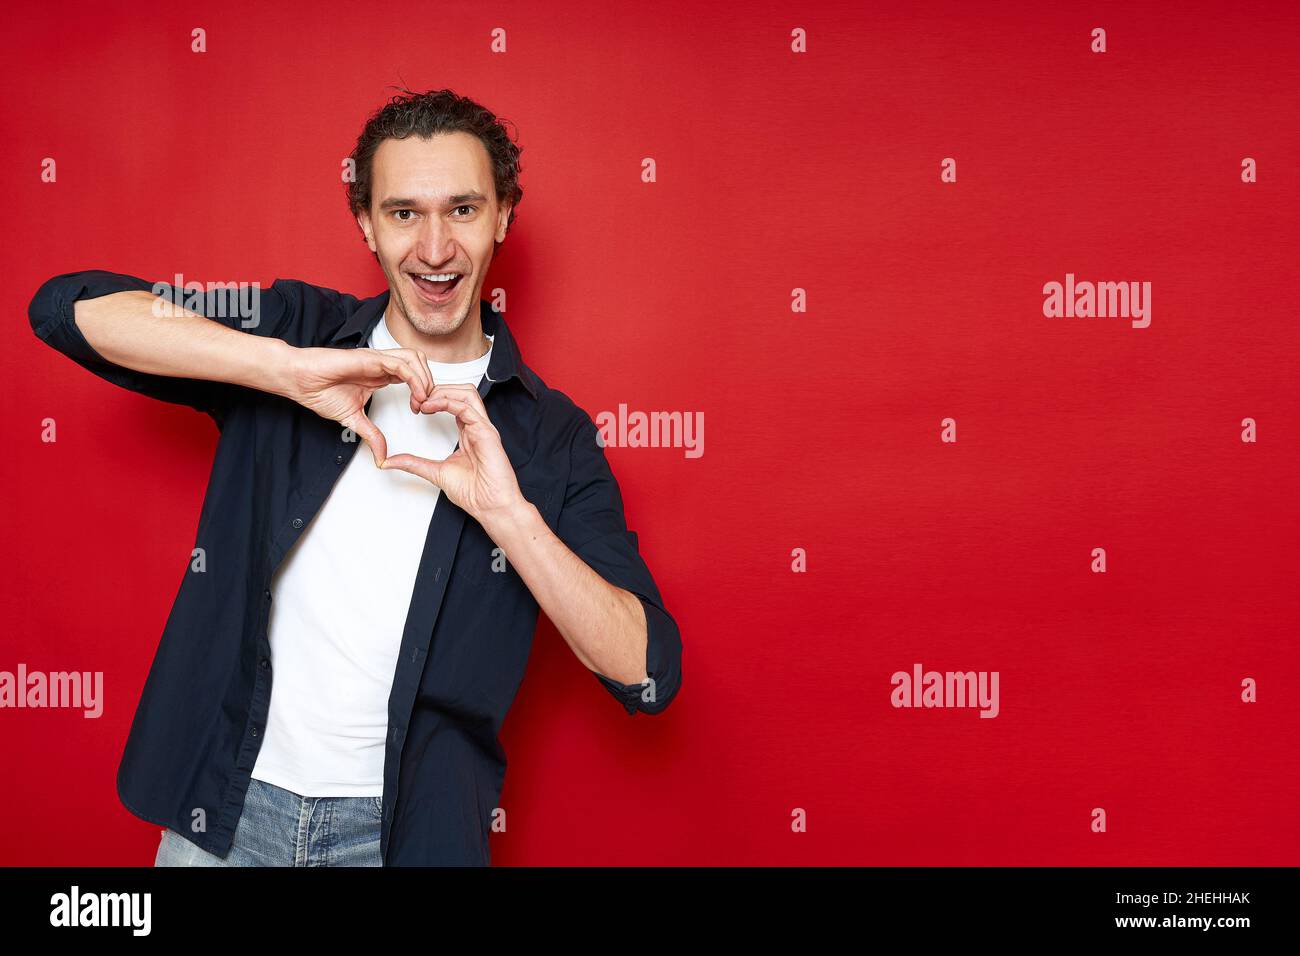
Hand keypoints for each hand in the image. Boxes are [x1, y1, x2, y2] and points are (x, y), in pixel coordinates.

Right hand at [281, 345, 433, 465]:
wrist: (300, 380)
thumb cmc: (320, 391)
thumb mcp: (353, 420)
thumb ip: (372, 436)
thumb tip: (382, 458)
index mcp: (380, 376)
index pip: (413, 376)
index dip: (423, 392)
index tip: (420, 411)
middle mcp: (382, 365)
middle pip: (420, 364)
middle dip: (430, 384)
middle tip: (427, 406)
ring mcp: (377, 360)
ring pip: (415, 359)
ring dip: (425, 379)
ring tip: (423, 401)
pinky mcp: (370, 358)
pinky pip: (401, 365)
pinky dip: (414, 379)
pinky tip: (415, 396)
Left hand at [379, 383, 525, 523]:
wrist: (491, 507)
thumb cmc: (475, 493)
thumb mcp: (435, 473)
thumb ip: (414, 463)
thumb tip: (390, 461)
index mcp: (468, 433)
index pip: (453, 403)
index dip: (433, 399)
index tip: (415, 406)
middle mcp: (477, 427)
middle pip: (461, 392)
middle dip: (437, 389)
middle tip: (417, 399)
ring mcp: (483, 428)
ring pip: (467, 392)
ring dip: (443, 391)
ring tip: (424, 401)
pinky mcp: (486, 432)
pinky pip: (467, 407)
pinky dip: (447, 402)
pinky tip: (431, 407)